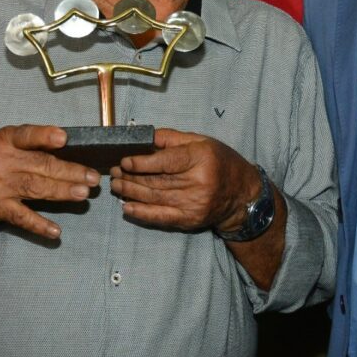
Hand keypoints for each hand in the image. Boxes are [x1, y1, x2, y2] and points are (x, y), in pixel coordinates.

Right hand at [0, 124, 99, 239]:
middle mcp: (1, 161)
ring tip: (84, 194)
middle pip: (41, 166)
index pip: (26, 135)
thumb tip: (71, 149)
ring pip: (36, 189)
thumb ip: (32, 143)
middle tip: (93, 178)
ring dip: (62, 192)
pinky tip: (55, 231)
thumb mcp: (5, 141)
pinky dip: (39, 225)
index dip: (44, 136)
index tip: (63, 138)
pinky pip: (21, 217)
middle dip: (70, 172)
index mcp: (5, 140)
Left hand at [108, 128, 259, 232]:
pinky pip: (161, 217)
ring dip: (131, 192)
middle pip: (157, 181)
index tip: (124, 162)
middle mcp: (199, 182)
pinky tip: (126, 207)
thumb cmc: (221, 162)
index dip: (142, 163)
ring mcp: (194, 204)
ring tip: (116, 185)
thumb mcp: (202, 141)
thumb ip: (172, 138)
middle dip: (131, 177)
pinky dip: (141, 213)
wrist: (242, 195)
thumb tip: (143, 136)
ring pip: (154, 198)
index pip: (166, 162)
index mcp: (201, 159)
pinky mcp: (190, 219)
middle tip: (114, 172)